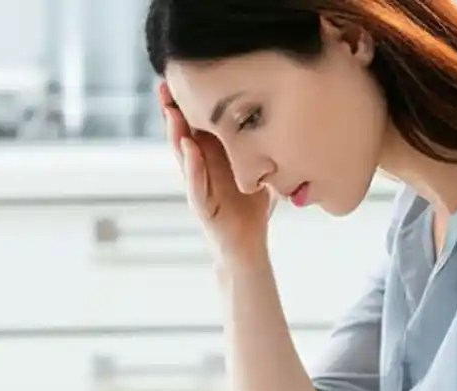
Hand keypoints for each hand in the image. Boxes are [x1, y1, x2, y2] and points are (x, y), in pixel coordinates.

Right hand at [160, 81, 278, 262]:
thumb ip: (265, 146)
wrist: (248, 247)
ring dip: (175, 133)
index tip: (186, 76)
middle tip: (166, 84)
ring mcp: (198, 187)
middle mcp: (201, 168)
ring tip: (171, 111)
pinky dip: (192, 167)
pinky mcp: (202, 207)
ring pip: (183, 156)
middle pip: (183, 134)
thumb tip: (290, 115)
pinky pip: (195, 184)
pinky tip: (189, 148)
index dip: (191, 102)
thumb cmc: (253, 208)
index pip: (198, 124)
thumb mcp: (261, 168)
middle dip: (173, 110)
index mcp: (214, 157)